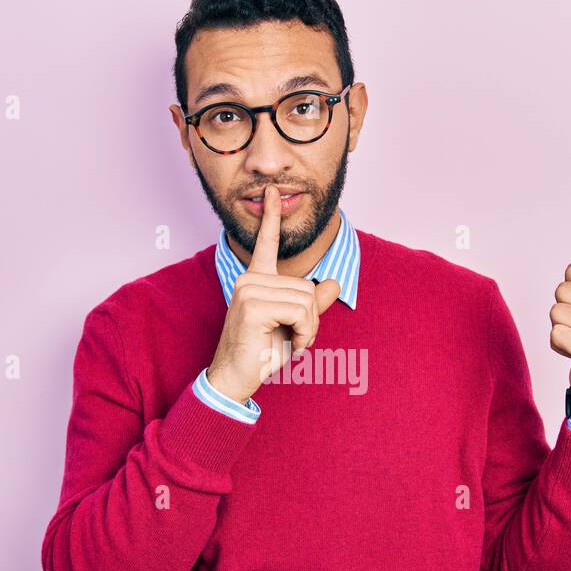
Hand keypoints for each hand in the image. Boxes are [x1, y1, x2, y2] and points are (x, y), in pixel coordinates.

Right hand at [205, 184, 341, 403]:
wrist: (236, 378)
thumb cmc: (261, 353)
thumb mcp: (295, 325)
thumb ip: (313, 303)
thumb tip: (335, 282)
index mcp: (256, 279)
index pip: (266, 244)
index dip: (272, 218)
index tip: (273, 193)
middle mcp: (249, 279)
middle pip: (307, 285)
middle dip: (312, 318)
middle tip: (297, 338)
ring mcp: (248, 290)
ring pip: (306, 298)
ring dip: (310, 328)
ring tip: (293, 342)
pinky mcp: (253, 306)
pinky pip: (301, 311)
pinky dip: (306, 332)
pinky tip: (293, 345)